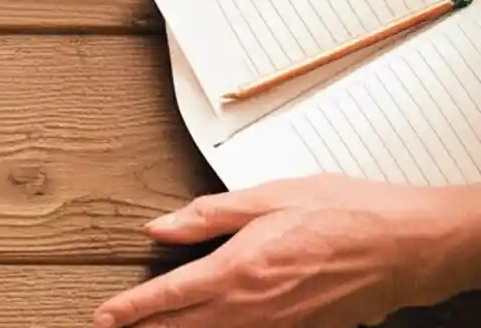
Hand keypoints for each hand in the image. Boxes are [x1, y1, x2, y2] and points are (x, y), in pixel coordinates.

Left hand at [94, 175, 477, 327]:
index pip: (171, 295)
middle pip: (185, 326)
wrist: (408, 245)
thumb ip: (210, 214)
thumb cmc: (346, 212)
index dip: (132, 309)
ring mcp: (279, 324)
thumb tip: (160, 224)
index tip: (105, 316)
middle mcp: (254, 305)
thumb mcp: (269, 197)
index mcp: (240, 268)